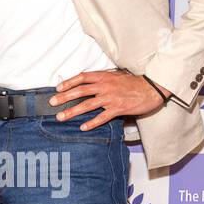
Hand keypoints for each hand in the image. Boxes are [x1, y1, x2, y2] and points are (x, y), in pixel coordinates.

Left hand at [49, 69, 170, 129]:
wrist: (152, 88)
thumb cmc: (134, 83)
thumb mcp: (117, 76)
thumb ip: (103, 79)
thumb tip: (89, 83)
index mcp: (104, 76)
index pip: (82, 77)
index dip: (69, 82)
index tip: (58, 88)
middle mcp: (105, 86)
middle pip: (81, 91)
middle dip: (64, 97)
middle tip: (52, 103)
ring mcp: (111, 98)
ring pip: (88, 105)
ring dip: (73, 111)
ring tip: (61, 117)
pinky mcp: (118, 109)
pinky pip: (102, 117)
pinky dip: (92, 122)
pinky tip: (83, 127)